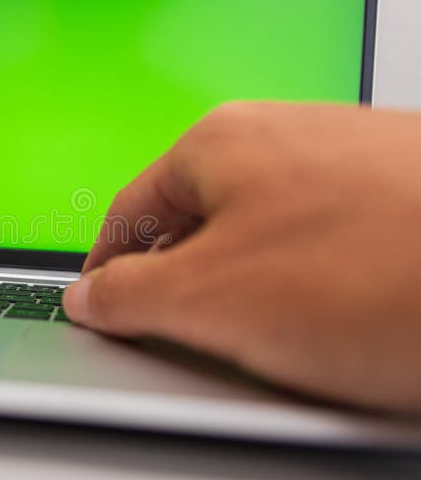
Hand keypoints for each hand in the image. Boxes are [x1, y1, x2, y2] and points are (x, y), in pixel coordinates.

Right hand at [64, 102, 420, 412]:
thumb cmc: (377, 275)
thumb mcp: (209, 299)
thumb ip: (129, 296)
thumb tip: (90, 297)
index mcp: (220, 143)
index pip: (130, 211)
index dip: (104, 269)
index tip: (100, 308)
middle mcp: (284, 138)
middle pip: (200, 224)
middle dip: (186, 285)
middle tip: (189, 338)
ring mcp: (347, 164)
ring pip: (267, 241)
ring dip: (255, 295)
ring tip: (282, 341)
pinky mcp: (400, 198)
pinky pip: (327, 251)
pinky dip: (317, 293)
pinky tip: (344, 327)